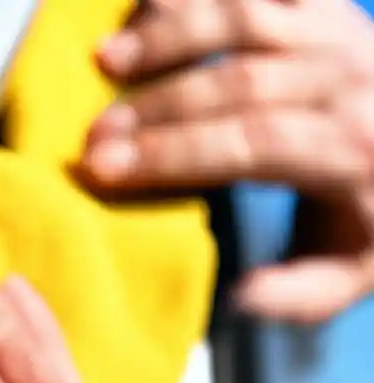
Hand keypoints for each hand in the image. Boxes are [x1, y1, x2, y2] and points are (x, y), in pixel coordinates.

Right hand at [83, 0, 373, 322]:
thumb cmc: (373, 209)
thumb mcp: (357, 271)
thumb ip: (301, 295)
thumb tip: (241, 298)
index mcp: (352, 149)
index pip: (252, 143)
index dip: (174, 153)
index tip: (104, 172)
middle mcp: (347, 79)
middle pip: (239, 83)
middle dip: (155, 108)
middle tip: (91, 136)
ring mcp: (336, 31)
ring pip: (242, 19)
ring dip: (167, 37)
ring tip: (104, 59)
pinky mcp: (321, 4)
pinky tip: (141, 11)